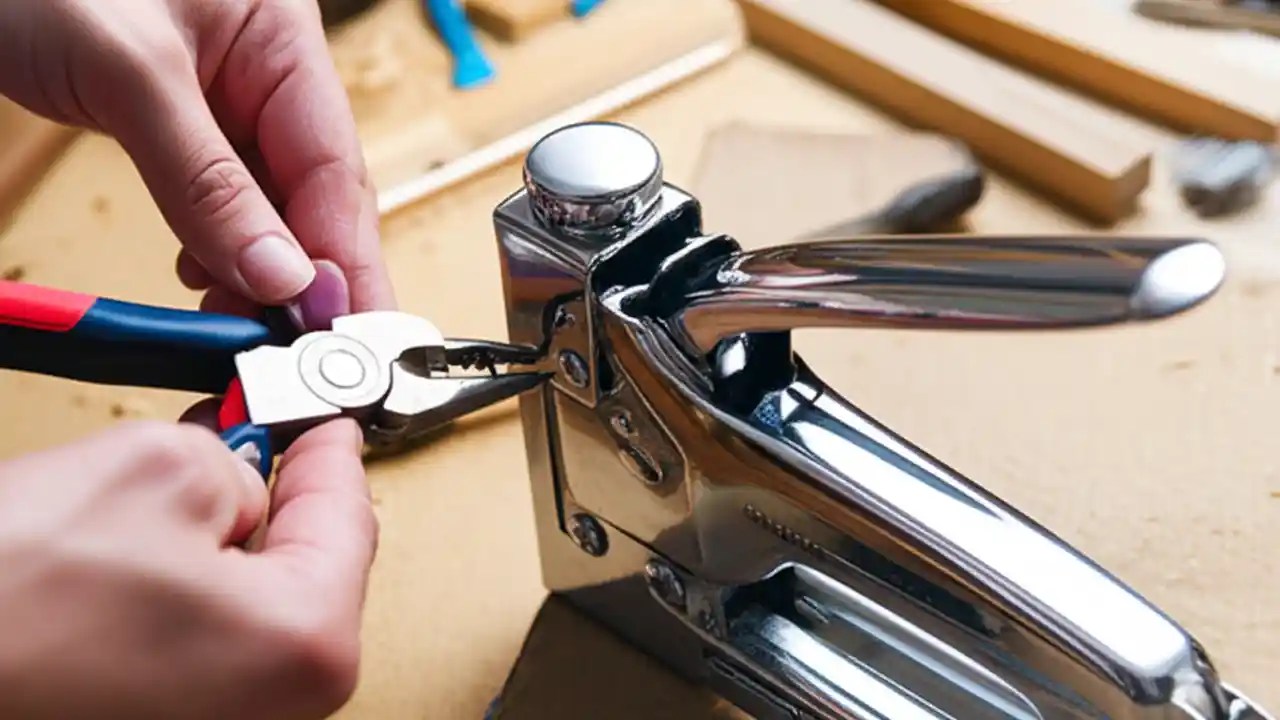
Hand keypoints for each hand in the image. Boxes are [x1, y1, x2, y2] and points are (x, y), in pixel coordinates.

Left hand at [0, 0, 396, 328]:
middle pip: (315, 194)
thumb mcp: (131, 73)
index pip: (336, 166)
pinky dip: (220, 249)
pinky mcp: (182, 120)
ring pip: (270, 205)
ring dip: (263, 273)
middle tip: (302, 353)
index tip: (337, 330)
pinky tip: (208, 280)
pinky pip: (222, 199)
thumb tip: (279, 276)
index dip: (342, 256)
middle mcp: (266, 71)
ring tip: (244, 327)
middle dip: (310, 277)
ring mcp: (225, 97)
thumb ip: (206, 179)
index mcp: (283, 38)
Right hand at [0, 419, 376, 719]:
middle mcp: (279, 702)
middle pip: (312, 562)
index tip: (325, 417)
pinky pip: (210, 629)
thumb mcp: (159, 466)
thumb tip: (245, 478)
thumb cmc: (10, 597)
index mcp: (306, 642)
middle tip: (263, 429)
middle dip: (284, 489)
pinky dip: (195, 576)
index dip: (331, 449)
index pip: (350, 518)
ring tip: (200, 476)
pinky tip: (159, 540)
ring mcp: (224, 717)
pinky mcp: (166, 714)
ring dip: (233, 530)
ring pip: (257, 594)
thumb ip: (236, 459)